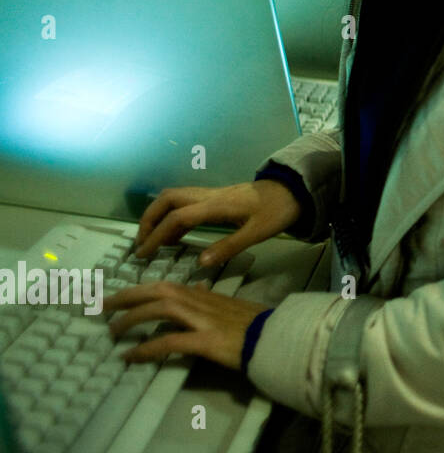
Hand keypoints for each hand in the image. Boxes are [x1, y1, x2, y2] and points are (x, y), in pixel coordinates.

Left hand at [103, 281, 271, 371]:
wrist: (275, 337)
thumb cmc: (254, 324)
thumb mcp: (231, 305)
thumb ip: (210, 296)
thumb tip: (197, 286)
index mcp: (204, 295)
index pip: (165, 286)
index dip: (138, 290)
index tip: (116, 296)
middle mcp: (200, 302)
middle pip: (158, 291)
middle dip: (126, 297)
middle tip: (101, 307)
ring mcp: (203, 320)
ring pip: (161, 310)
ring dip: (132, 318)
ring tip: (113, 331)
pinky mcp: (206, 340)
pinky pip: (170, 341)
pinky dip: (146, 347)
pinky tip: (131, 356)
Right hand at [134, 180, 301, 265]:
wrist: (293, 190)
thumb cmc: (277, 211)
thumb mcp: (257, 233)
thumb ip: (229, 247)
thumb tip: (200, 263)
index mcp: (216, 205)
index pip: (177, 217)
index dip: (157, 236)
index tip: (143, 254)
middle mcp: (209, 196)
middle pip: (167, 199)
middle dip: (148, 219)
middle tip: (140, 244)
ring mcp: (211, 194)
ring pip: (174, 198)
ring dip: (158, 216)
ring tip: (151, 242)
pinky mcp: (216, 198)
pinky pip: (185, 203)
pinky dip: (172, 216)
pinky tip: (173, 236)